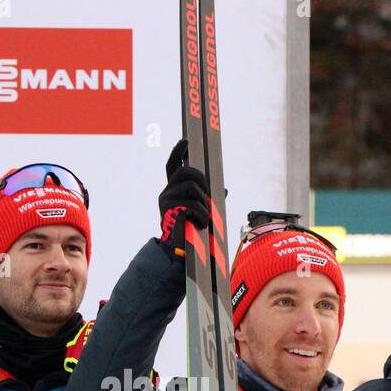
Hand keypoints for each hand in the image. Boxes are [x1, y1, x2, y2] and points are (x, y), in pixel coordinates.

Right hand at [158, 138, 209, 254]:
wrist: (178, 250)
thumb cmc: (190, 229)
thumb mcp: (201, 210)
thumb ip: (209, 199)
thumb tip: (224, 189)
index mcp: (172, 190)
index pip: (172, 166)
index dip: (178, 152)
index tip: (186, 141)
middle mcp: (166, 192)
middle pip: (185, 171)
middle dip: (201, 179)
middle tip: (208, 194)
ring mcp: (166, 200)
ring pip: (192, 187)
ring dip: (204, 202)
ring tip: (204, 217)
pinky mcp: (170, 210)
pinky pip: (193, 204)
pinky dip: (202, 214)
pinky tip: (201, 224)